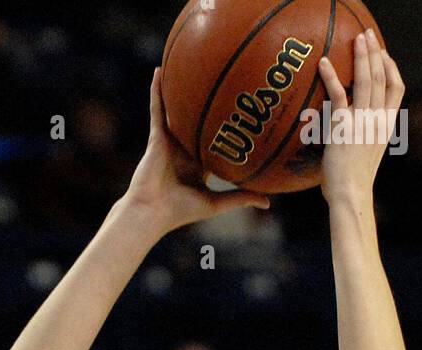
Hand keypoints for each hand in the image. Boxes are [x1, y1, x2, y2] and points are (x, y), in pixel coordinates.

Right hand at [124, 69, 270, 233]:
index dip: (228, 131)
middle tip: (227, 80)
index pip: (215, 143)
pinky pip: (157, 108)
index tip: (245, 116)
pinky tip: (160, 71)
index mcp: (198, 165)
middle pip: (198, 122)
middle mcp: (184, 150)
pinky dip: (157, 91)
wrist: (153, 211)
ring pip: (177, 111)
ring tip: (187, 65)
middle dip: (209, 104)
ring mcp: (169, 141)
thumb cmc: (181, 211)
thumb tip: (268, 203)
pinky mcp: (156, 136)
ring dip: (179, 91)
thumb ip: (241, 198)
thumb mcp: (217, 203)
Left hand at [319, 31, 404, 205]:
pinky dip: (331, 76)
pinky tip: (322, 63)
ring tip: (356, 38)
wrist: (350, 194)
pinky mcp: (344, 125)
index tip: (384, 54)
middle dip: (376, 52)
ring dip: (362, 56)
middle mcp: (378, 119)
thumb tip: (350, 130)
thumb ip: (364, 136)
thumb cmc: (353, 182)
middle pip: (383, 77)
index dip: (392, 68)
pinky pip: (339, 94)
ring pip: (367, 80)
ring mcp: (363, 121)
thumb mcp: (365, 154)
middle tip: (368, 35)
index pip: (398, 89)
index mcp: (386, 125)